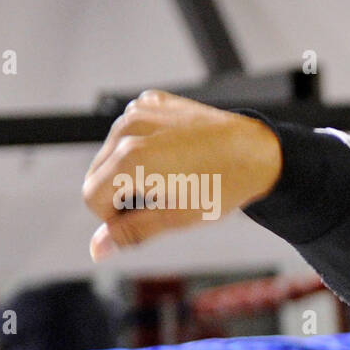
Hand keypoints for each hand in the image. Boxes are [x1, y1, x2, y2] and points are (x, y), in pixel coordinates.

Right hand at [81, 90, 282, 260]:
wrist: (257, 151)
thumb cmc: (223, 185)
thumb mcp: (177, 216)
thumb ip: (131, 231)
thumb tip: (97, 248)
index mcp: (131, 160)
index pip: (92, 198)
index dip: (113, 218)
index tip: (140, 220)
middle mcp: (128, 130)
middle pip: (98, 174)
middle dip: (120, 193)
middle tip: (160, 200)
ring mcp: (138, 111)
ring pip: (111, 151)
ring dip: (130, 167)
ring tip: (169, 176)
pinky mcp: (151, 101)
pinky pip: (130, 128)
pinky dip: (142, 142)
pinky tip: (170, 152)